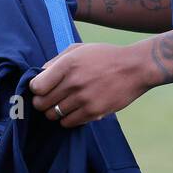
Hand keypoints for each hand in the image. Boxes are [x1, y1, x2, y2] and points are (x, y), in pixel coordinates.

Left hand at [28, 42, 153, 126]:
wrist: (135, 67)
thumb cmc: (105, 56)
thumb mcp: (80, 49)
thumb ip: (57, 61)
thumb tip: (39, 75)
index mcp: (68, 64)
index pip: (36, 87)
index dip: (37, 89)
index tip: (43, 88)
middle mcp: (74, 82)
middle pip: (42, 104)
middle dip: (43, 102)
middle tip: (51, 99)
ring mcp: (84, 99)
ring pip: (53, 115)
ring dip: (55, 111)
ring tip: (64, 104)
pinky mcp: (94, 112)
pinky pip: (68, 123)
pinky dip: (68, 119)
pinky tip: (75, 110)